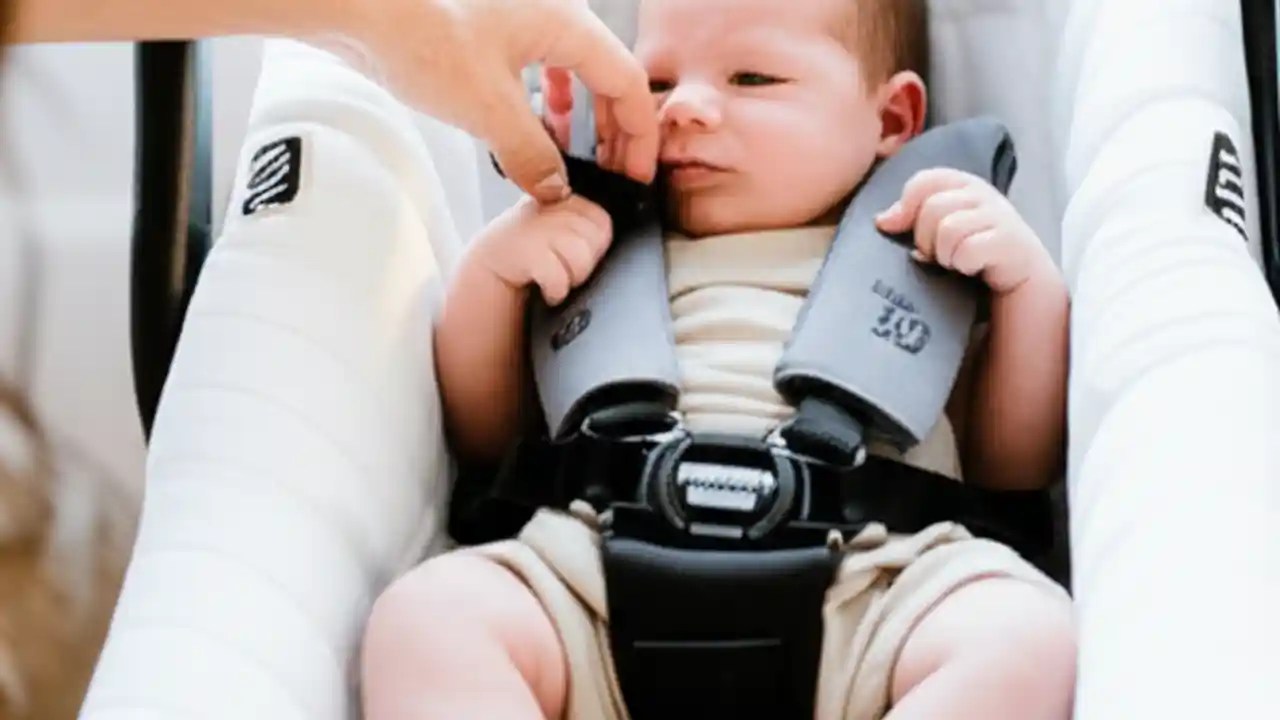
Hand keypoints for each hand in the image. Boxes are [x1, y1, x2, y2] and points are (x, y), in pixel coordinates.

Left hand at [337, 0, 657, 202]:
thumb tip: (556, 187)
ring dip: (580, 119)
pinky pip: (540, 68)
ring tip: (574, 158)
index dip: (640, 135)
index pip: (628, 82)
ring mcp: (522, 19)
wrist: (360, 8)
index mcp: (567, 23)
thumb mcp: (486, 110)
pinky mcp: (493, 32)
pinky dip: (546, 104)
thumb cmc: (418, 33)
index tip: (636, 174)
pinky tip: (533, 130)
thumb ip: (530, 155)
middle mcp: (552, 15)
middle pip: (607, 76)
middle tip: (611, 175)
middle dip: (614, 130)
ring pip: (574, 72)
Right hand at [469, 195, 612, 304]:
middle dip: (586, 262)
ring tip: (557, 278)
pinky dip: (555, 290)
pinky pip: (558, 275)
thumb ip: (585, 226)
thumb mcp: (560, 229)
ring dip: (572, 277)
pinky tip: (546, 290)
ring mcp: (533, 224)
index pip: (602, 220)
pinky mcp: (522, 249)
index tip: (576, 254)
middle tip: (563, 267)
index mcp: (562, 196)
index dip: (595, 245)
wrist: (488, 272)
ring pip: (580, 255)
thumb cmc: (531, 255)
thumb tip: (609, 235)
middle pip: (596, 238)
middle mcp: (547, 204)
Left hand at [875, 168, 1055, 293]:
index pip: (926, 180)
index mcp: (964, 187)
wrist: (1024, 292)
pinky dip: (964, 265)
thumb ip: (912, 220)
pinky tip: (974, 270)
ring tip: (957, 264)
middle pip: (933, 207)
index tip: (896, 228)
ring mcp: (1002, 217)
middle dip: (925, 239)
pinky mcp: (1013, 243)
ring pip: (948, 228)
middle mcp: (985, 195)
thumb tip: (883, 220)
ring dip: (946, 255)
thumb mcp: (938, 236)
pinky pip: (969, 250)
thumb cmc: (973, 261)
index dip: (906, 205)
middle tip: (939, 257)